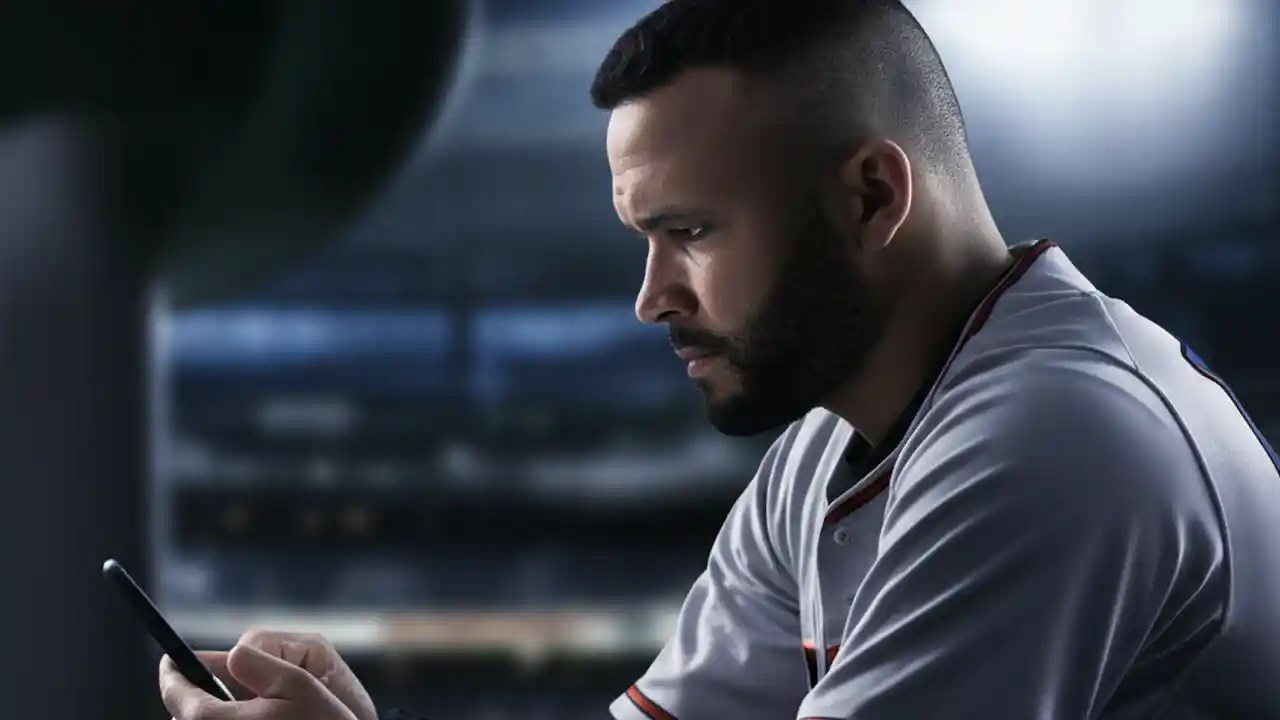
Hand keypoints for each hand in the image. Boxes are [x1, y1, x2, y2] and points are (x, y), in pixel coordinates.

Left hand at [159, 629, 377, 719]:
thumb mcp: (296, 683)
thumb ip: (256, 662)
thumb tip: (231, 656)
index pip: (174, 691)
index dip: (173, 670)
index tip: (171, 660)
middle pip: (188, 712)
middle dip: (202, 691)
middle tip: (227, 679)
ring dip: (218, 711)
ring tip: (256, 704)